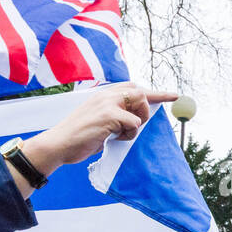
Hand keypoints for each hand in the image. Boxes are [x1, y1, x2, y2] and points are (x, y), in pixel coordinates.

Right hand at [43, 84, 176, 166]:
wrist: (58, 144)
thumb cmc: (78, 137)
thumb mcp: (98, 122)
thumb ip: (115, 116)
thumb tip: (136, 120)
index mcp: (103, 95)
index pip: (133, 87)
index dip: (155, 93)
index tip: (173, 95)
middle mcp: (106, 95)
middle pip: (140, 92)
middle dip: (146, 109)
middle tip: (136, 125)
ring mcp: (107, 103)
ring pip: (140, 105)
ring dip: (136, 123)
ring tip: (120, 134)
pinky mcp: (108, 115)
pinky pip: (134, 123)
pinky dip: (128, 134)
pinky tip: (113, 138)